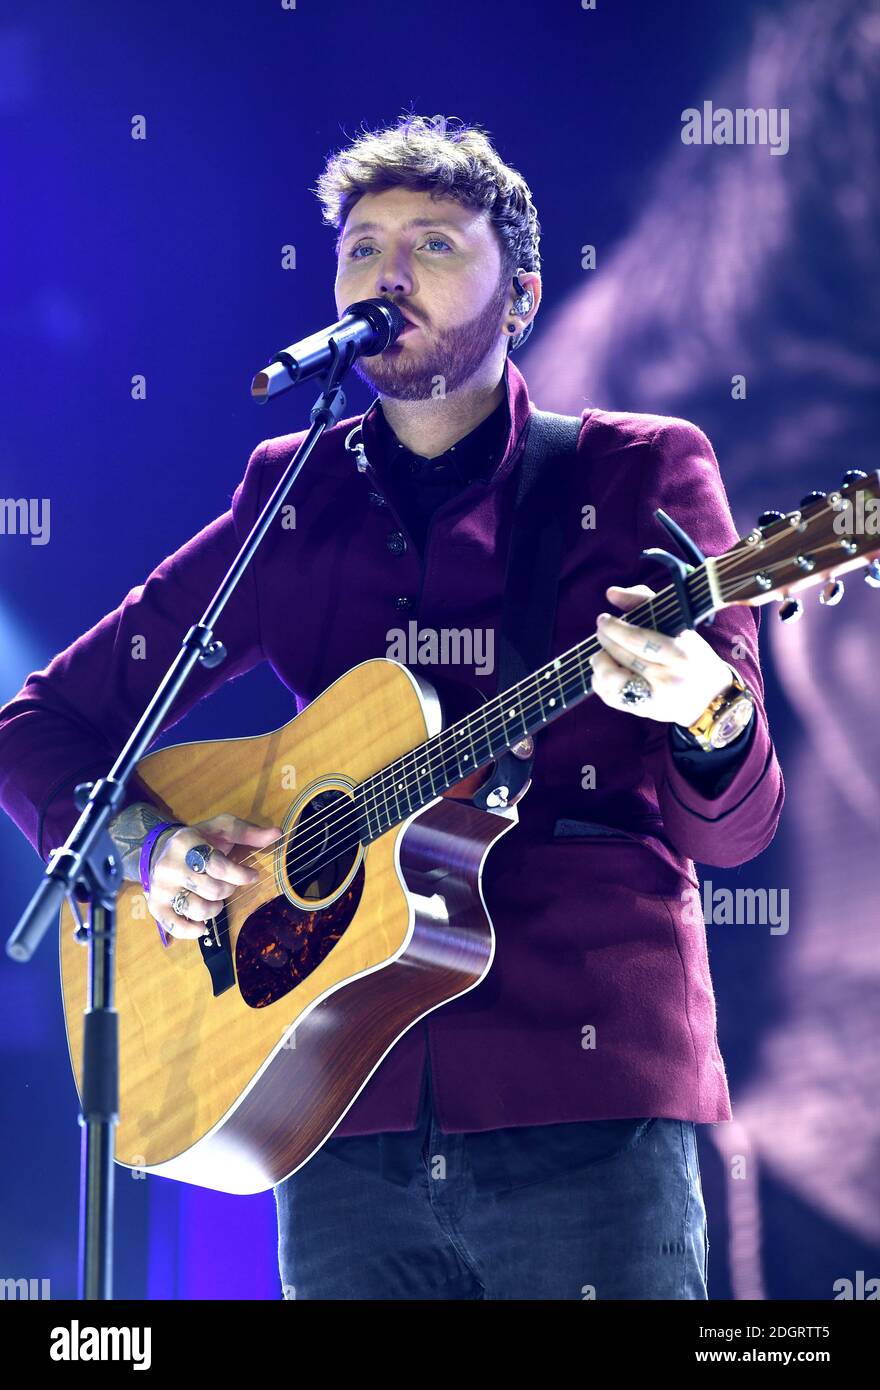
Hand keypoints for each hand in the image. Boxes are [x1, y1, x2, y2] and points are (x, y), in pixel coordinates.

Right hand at [148, 812, 281, 939]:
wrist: (160, 850)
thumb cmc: (199, 840)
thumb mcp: (222, 830)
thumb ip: (249, 833)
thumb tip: (277, 834)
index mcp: (187, 843)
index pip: (220, 867)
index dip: (242, 875)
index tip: (253, 875)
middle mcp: (170, 866)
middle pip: (213, 890)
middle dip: (228, 889)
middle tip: (227, 884)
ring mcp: (161, 888)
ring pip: (198, 910)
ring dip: (215, 909)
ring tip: (215, 899)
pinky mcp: (155, 905)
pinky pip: (175, 926)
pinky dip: (192, 931)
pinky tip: (203, 927)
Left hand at [588, 584, 733, 727]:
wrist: (711, 698)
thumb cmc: (692, 656)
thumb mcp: (679, 626)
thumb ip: (645, 602)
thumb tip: (610, 592)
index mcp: (681, 654)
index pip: (639, 639)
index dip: (615, 628)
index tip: (603, 620)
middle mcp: (668, 678)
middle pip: (623, 657)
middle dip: (605, 640)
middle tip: (602, 631)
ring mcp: (655, 698)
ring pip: (611, 680)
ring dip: (600, 662)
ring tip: (603, 653)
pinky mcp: (644, 712)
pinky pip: (610, 697)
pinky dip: (600, 681)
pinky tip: (606, 671)